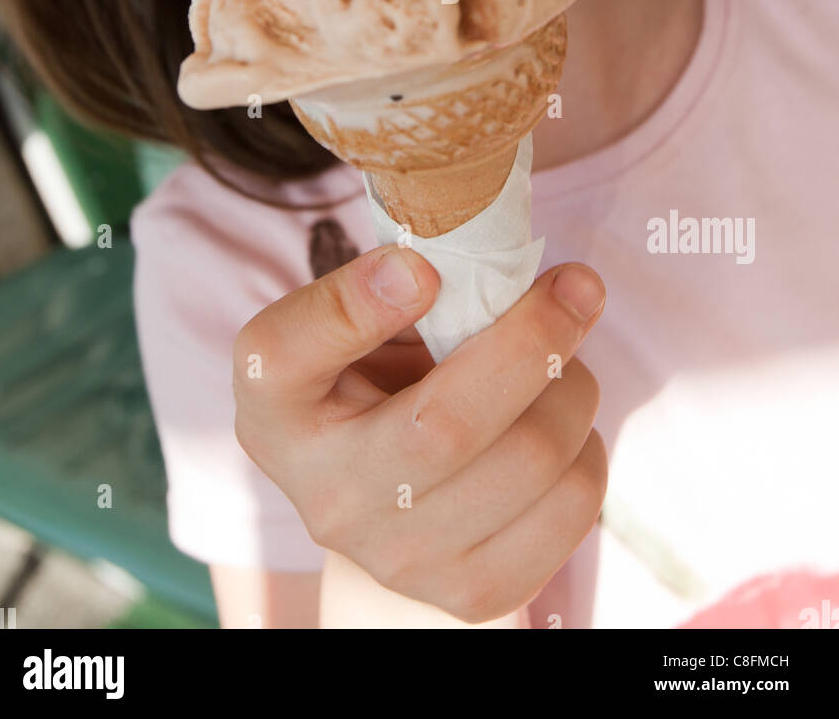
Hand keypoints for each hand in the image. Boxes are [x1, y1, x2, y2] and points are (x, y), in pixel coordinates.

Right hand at [233, 243, 606, 623]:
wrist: (374, 483)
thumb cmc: (356, 375)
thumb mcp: (328, 317)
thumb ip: (359, 288)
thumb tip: (421, 275)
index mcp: (276, 413)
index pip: (292, 354)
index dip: (359, 307)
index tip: (421, 270)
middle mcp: (329, 503)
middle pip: (452, 423)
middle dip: (538, 337)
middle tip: (571, 288)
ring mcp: (402, 562)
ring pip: (532, 461)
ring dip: (572, 388)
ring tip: (560, 362)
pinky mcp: (473, 592)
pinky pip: (573, 508)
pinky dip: (586, 448)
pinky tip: (556, 424)